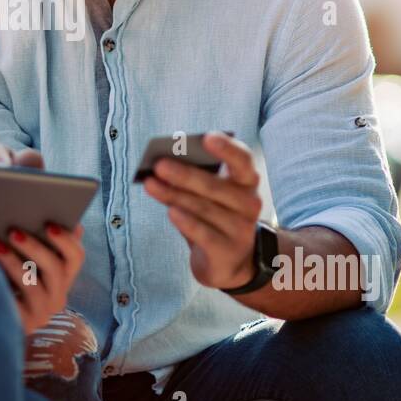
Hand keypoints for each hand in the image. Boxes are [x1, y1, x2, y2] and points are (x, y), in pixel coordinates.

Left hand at [0, 222, 84, 334]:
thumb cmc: (6, 279)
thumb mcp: (23, 259)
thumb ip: (40, 241)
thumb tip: (56, 220)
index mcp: (63, 277)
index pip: (76, 257)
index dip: (66, 239)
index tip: (48, 223)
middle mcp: (57, 297)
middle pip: (56, 269)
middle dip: (35, 247)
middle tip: (13, 231)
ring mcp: (42, 313)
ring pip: (34, 285)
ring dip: (14, 263)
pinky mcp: (23, 325)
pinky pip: (14, 303)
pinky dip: (1, 283)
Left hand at [142, 131, 262, 288]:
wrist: (228, 262)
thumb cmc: (213, 218)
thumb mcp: (207, 196)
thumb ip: (191, 179)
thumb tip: (160, 166)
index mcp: (246, 182)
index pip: (243, 160)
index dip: (227, 148)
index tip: (207, 137)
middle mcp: (249, 204)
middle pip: (215, 186)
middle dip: (185, 174)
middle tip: (159, 164)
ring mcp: (241, 230)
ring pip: (204, 209)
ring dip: (174, 195)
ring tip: (151, 184)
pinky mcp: (227, 252)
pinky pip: (204, 234)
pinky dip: (186, 222)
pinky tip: (170, 211)